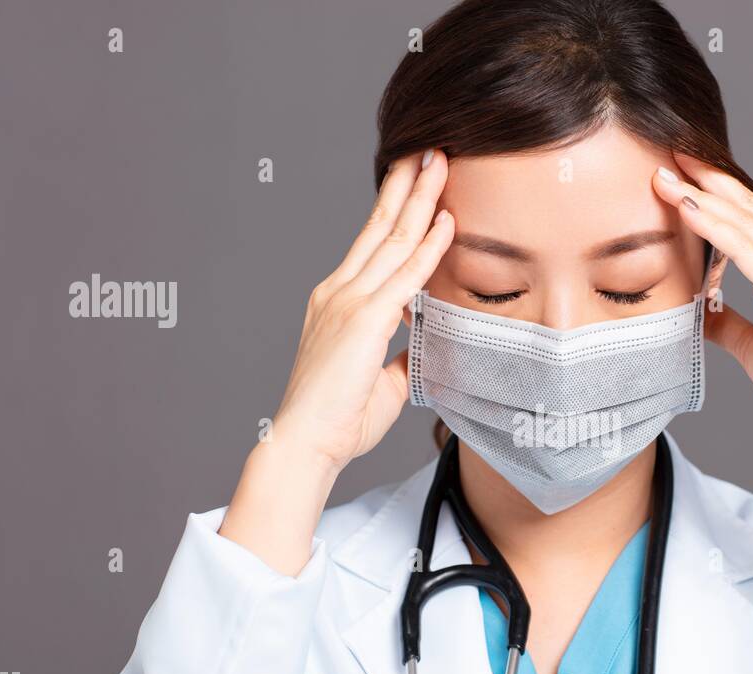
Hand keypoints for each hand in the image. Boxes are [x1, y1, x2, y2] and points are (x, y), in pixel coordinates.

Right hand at [219, 148, 453, 575]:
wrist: (306, 444)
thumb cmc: (339, 420)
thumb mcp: (379, 377)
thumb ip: (399, 351)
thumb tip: (422, 339)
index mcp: (337, 302)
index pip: (372, 243)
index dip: (396, 208)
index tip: (416, 179)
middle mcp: (338, 292)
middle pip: (380, 226)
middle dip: (408, 185)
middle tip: (430, 149)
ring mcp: (348, 302)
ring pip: (393, 239)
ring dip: (422, 199)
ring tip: (441, 163)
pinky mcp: (363, 321)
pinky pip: (405, 276)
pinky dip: (428, 246)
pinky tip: (446, 221)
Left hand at [652, 153, 752, 446]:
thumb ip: (729, 322)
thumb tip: (701, 311)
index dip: (721, 195)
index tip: (686, 177)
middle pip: (750, 209)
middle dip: (709, 181)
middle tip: (671, 156)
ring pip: (746, 222)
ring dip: (703, 196)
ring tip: (666, 176)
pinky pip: (746, 249)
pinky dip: (714, 226)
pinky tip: (688, 210)